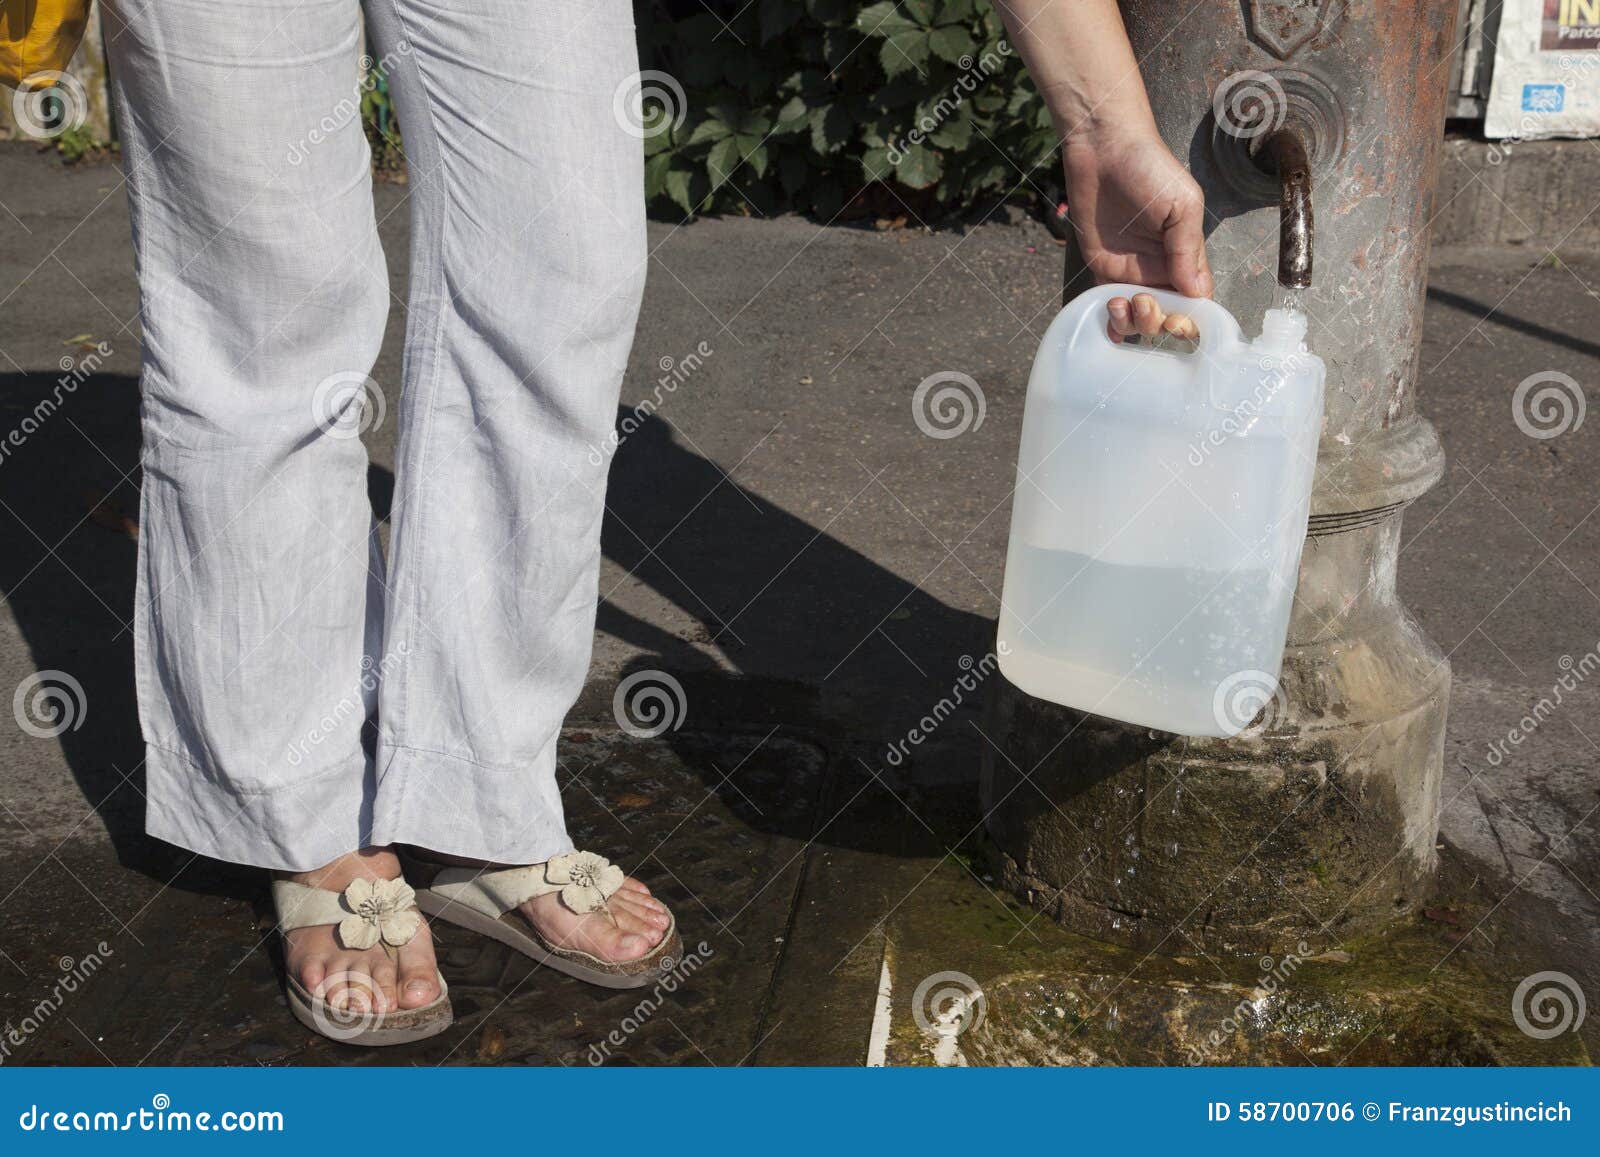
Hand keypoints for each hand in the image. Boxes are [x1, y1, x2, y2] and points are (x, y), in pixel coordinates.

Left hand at [1063, 128, 1210, 340]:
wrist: (1104, 149)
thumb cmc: (1150, 167)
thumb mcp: (1182, 205)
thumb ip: (1187, 249)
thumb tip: (1198, 293)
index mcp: (1186, 255)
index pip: (1196, 299)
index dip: (1189, 317)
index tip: (1177, 318)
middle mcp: (1160, 268)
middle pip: (1166, 315)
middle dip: (1157, 321)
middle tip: (1143, 302)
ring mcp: (1130, 271)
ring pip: (1137, 318)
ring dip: (1133, 324)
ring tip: (1122, 303)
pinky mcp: (1102, 268)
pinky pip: (1108, 306)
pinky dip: (1111, 324)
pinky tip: (1110, 322)